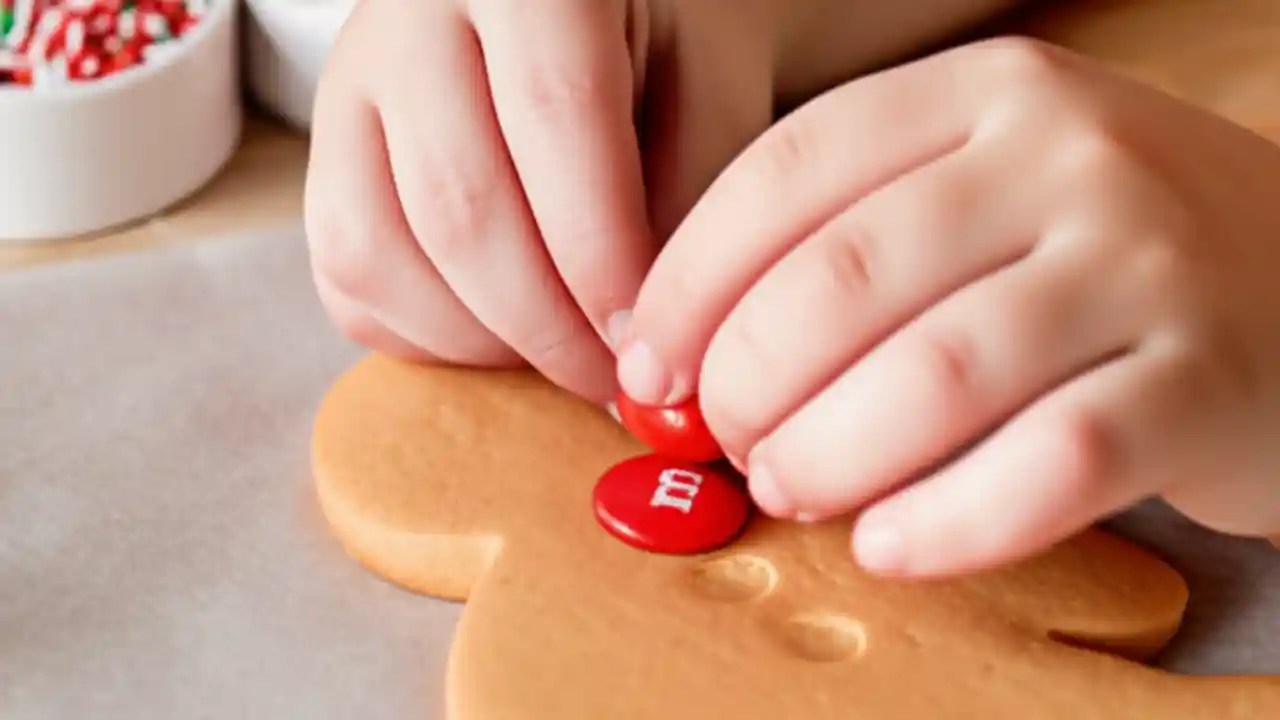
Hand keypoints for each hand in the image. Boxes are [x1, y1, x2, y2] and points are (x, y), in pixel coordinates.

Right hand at [303, 0, 775, 403]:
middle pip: (458, 202)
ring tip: (559, 358)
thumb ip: (690, 196)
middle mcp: (409, 18)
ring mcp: (348, 88)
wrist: (575, 14)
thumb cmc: (661, 45)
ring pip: (377, 251)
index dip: (600, 254)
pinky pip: (346, 278)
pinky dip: (425, 338)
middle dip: (544, 325)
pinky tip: (500, 337)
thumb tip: (648, 343)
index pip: (554, 115)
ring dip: (478, 342)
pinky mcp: (323, 155)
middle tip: (611, 380)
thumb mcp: (710, 83)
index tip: (645, 345)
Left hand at [617, 37, 1279, 575]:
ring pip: (934, 377)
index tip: (646, 362)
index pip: (791, 170)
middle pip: (844, 279)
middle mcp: (1070, 156)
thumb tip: (671, 348)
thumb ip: (846, 245)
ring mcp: (1148, 262)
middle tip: (726, 440)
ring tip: (789, 490)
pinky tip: (889, 546)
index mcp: (988, 92)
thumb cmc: (1096, 255)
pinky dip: (947, 522)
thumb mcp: (981, 197)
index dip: (692, 279)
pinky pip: (1047, 465)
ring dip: (828, 456)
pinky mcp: (1205, 384)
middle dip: (747, 381)